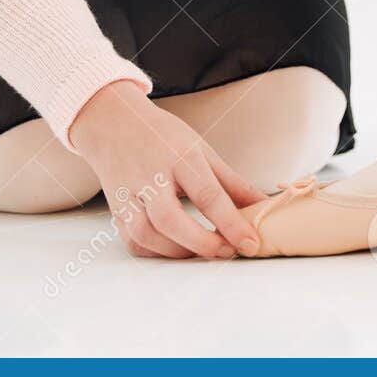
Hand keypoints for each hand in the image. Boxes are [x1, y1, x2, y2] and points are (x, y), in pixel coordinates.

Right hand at [69, 81, 268, 259]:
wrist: (113, 123)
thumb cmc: (163, 136)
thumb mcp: (201, 149)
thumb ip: (232, 182)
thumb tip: (263, 206)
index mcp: (179, 156)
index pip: (207, 194)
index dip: (231, 223)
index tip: (251, 244)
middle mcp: (150, 175)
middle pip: (170, 219)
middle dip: (202, 242)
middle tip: (227, 251)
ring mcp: (127, 194)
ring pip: (147, 234)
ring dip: (179, 251)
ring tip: (203, 250)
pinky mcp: (115, 210)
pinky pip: (134, 242)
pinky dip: (157, 252)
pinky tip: (175, 248)